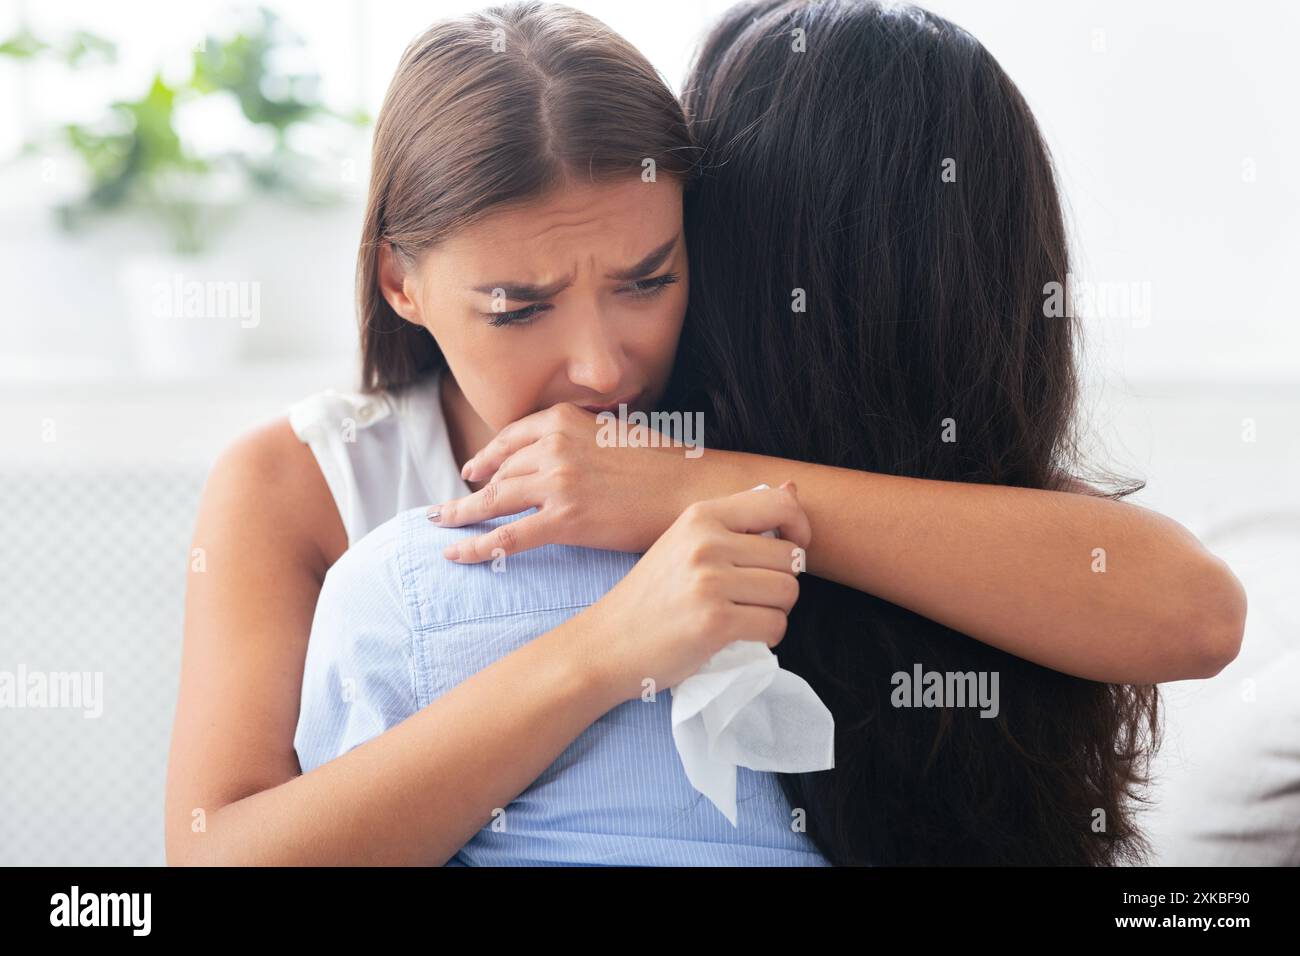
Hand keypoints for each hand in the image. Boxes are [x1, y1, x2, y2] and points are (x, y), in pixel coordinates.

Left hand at [429, 401, 702, 562]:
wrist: (693, 488)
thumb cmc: (662, 465)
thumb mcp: (613, 432)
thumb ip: (579, 438)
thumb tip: (557, 457)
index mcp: (564, 419)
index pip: (510, 439)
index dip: (486, 458)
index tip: (472, 471)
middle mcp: (553, 446)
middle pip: (498, 472)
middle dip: (471, 490)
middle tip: (447, 508)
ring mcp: (557, 483)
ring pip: (493, 501)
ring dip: (460, 515)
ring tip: (440, 524)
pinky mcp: (565, 520)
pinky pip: (507, 536)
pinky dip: (476, 546)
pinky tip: (455, 553)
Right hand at [570, 482, 810, 703]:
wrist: (606, 643)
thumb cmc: (651, 595)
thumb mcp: (685, 541)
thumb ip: (738, 518)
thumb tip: (793, 487)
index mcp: (700, 516)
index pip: (780, 505)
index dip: (799, 527)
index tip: (790, 548)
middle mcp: (706, 543)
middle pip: (791, 557)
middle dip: (783, 581)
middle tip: (753, 596)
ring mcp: (710, 582)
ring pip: (788, 592)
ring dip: (776, 610)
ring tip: (746, 614)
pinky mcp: (715, 622)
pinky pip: (775, 625)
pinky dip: (767, 636)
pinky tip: (741, 635)